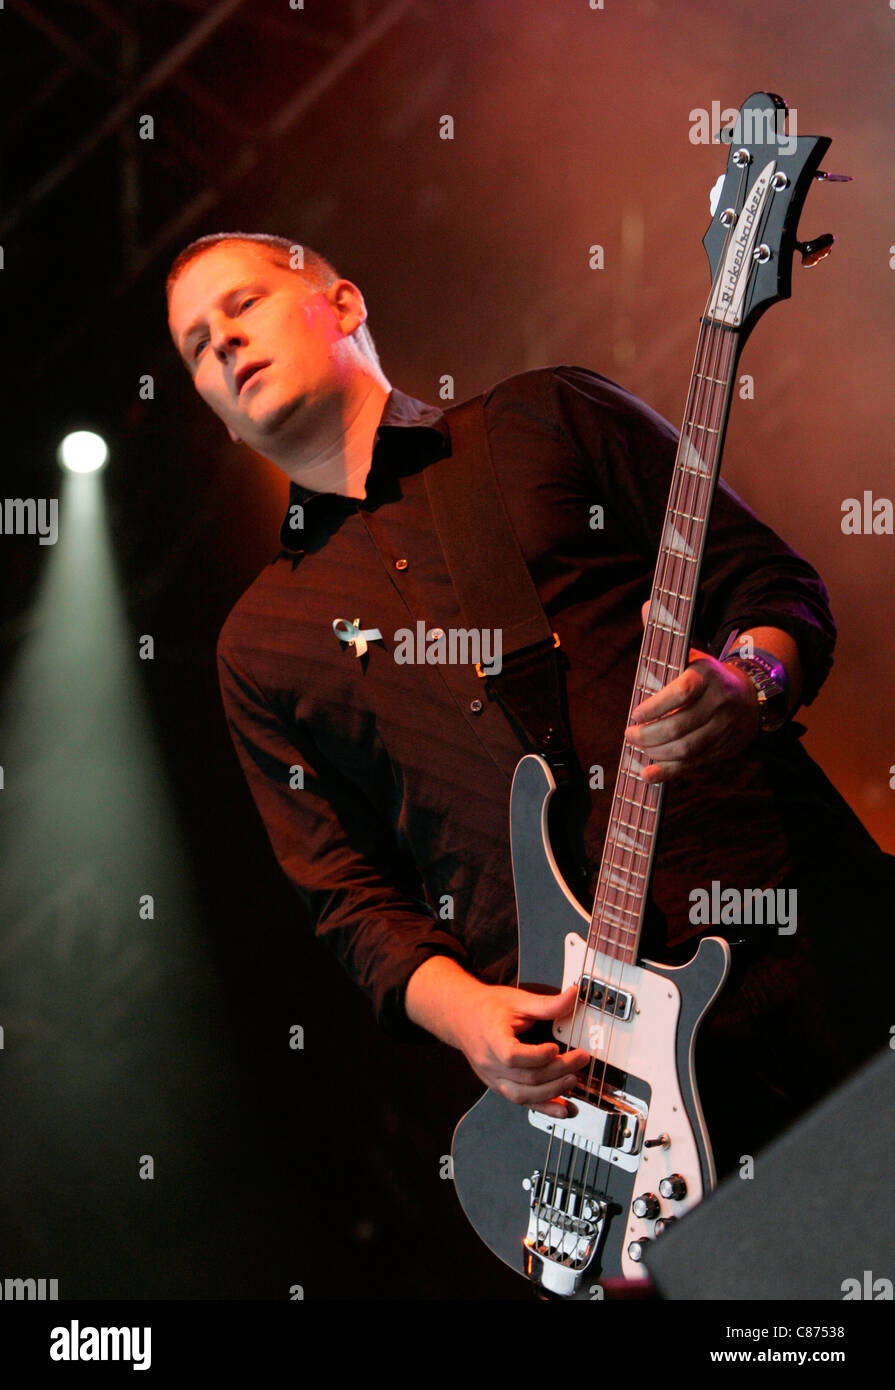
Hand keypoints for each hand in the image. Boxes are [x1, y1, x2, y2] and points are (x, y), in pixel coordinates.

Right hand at [451, 981, 591, 1118]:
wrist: (463, 1018)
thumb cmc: (488, 1009)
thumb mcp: (517, 1000)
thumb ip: (547, 1004)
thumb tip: (573, 996)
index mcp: (491, 1038)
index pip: (512, 1055)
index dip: (536, 1056)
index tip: (555, 1047)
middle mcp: (489, 1063)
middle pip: (525, 1077)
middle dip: (557, 1071)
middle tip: (580, 1058)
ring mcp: (493, 1078)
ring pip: (523, 1095)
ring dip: (552, 1092)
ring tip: (573, 1080)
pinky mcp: (499, 1086)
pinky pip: (522, 1102)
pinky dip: (544, 1108)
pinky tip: (563, 1110)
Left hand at [624, 605, 759, 782]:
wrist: (750, 695)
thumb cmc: (706, 673)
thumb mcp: (691, 650)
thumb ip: (667, 632)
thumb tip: (647, 607)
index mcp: (709, 675)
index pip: (683, 692)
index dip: (656, 706)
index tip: (635, 713)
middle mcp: (720, 703)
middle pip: (682, 725)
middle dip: (650, 734)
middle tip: (629, 734)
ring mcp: (724, 728)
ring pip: (688, 747)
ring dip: (656, 752)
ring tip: (637, 747)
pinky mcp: (723, 749)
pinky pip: (694, 764)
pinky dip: (669, 772)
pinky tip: (648, 774)